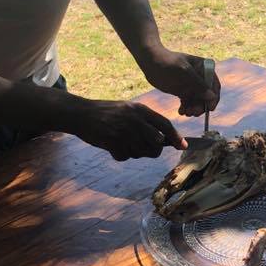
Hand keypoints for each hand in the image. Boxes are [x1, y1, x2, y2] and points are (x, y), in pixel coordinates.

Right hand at [72, 99, 186, 160]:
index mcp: (139, 109)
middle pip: (156, 144)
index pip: (164, 124)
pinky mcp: (112, 143)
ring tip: (123, 142)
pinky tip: (112, 145)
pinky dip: (120, 154)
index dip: (176, 136)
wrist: (81, 114)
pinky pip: (125, 156)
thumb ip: (146, 121)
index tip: (183, 145)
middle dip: (153, 150)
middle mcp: (134, 120)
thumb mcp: (128, 109)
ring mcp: (123, 132)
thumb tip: (164, 138)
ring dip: (134, 152)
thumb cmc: (107, 112)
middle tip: (144, 148)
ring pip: (141, 152)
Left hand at [140, 47, 220, 116]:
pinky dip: (186, 108)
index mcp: (204, 68)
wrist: (150, 62)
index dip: (214, 98)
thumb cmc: (168, 62)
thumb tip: (211, 96)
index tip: (210, 109)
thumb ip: (198, 84)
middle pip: (206, 96)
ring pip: (197, 101)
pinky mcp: (183, 91)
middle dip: (201, 105)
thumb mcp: (185, 72)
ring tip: (186, 113)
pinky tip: (181, 111)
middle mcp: (200, 77)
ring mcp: (191, 85)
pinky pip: (188, 102)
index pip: (214, 85)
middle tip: (193, 113)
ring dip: (194, 108)